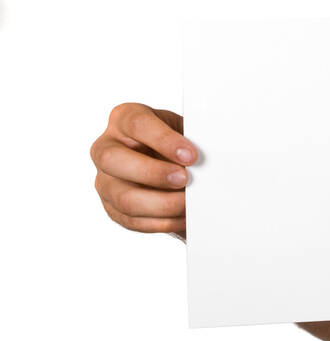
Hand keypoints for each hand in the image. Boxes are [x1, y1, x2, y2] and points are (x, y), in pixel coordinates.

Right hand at [91, 102, 196, 237]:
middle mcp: (106, 147)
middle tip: (185, 179)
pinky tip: (183, 217)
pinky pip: (133, 220)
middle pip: (114, 160)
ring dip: (162, 204)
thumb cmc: (176, 141)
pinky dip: (162, 222)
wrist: (170, 161)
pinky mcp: (112, 207)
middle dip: (153, 173)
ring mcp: (105, 180)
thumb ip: (191, 137)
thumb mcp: (183, 129)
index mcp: (125, 118)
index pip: (137, 124)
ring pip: (124, 197)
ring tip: (188, 203)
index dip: (164, 140)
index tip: (191, 155)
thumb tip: (212, 153)